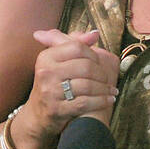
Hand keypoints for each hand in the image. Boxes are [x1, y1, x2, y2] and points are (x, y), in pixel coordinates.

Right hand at [12, 29, 118, 148]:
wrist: (37, 115)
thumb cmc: (52, 85)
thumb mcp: (57, 62)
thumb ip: (75, 45)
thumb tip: (94, 34)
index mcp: (46, 57)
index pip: (77, 47)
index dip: (93, 54)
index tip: (100, 62)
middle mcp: (46, 72)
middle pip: (85, 66)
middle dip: (102, 74)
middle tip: (108, 79)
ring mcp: (50, 92)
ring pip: (87, 85)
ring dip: (105, 89)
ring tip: (112, 91)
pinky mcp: (57, 109)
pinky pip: (86, 102)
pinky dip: (101, 101)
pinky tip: (108, 100)